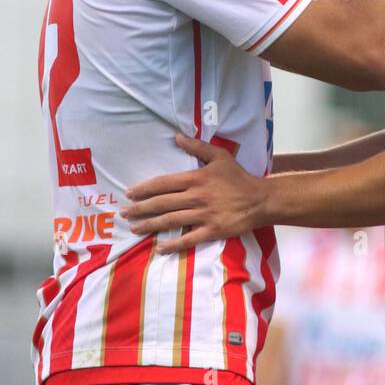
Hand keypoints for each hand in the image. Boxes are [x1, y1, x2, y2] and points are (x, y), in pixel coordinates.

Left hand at [120, 134, 264, 252]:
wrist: (259, 199)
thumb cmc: (238, 177)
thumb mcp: (219, 156)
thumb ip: (197, 146)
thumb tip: (176, 136)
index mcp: (196, 178)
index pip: (164, 183)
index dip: (144, 188)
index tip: (129, 193)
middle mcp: (196, 197)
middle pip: (162, 203)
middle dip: (141, 208)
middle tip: (124, 212)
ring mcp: (203, 215)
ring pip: (171, 221)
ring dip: (150, 225)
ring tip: (134, 228)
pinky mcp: (211, 231)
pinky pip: (188, 239)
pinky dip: (173, 244)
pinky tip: (159, 248)